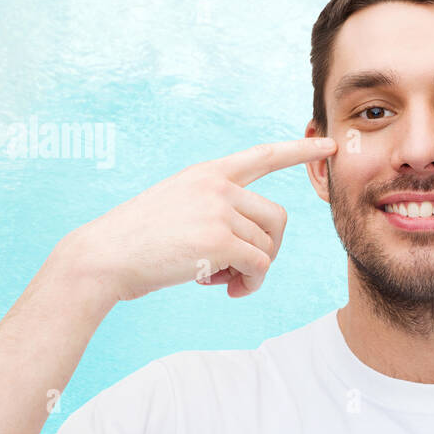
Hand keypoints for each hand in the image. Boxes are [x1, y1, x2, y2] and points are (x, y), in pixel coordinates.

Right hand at [58, 138, 336, 301]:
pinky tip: (224, 289)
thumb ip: (215, 213)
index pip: (263, 156)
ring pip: (269, 247)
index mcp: (207, 174)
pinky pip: (260, 267)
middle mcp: (217, 185)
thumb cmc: (136, 243)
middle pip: (277, 218)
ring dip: (253, 271)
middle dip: (268, 249)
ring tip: (222, 279)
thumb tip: (254, 249)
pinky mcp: (219, 240)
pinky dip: (250, 284)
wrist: (102, 258)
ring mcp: (218, 210)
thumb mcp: (176, 209)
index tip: (330, 144)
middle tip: (240, 270)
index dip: (300, 149)